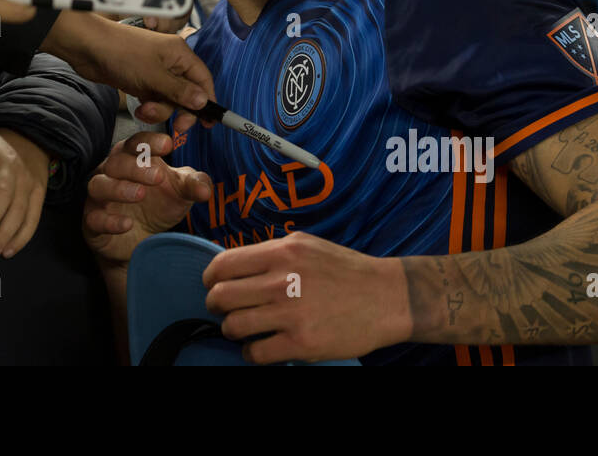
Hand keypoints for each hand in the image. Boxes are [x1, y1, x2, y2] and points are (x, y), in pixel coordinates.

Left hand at [44, 13, 213, 129]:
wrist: (87, 48)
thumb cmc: (122, 54)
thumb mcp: (154, 76)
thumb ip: (180, 91)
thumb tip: (204, 102)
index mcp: (180, 54)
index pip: (203, 80)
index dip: (209, 101)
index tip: (209, 123)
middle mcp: (171, 62)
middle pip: (188, 93)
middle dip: (181, 110)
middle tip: (177, 126)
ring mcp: (155, 72)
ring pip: (170, 99)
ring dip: (161, 109)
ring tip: (145, 109)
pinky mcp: (141, 80)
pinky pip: (154, 99)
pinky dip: (149, 106)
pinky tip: (139, 108)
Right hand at [82, 131, 211, 267]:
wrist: (141, 242)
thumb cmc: (158, 205)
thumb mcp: (180, 193)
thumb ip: (193, 185)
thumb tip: (204, 189)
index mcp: (132, 158)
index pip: (136, 142)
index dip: (149, 141)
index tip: (168, 144)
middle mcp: (110, 173)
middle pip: (116, 161)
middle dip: (136, 166)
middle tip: (158, 176)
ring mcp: (99, 197)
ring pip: (98, 185)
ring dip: (119, 188)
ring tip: (140, 194)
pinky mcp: (92, 222)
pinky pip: (94, 218)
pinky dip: (109, 220)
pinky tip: (128, 224)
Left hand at [203, 231, 409, 362]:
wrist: (386, 297)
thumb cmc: (345, 270)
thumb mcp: (306, 245)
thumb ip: (271, 253)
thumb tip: (235, 266)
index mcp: (282, 252)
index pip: (223, 265)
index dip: (211, 279)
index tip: (214, 287)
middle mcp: (282, 280)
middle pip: (221, 297)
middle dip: (216, 306)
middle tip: (225, 311)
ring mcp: (291, 313)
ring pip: (233, 326)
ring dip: (232, 330)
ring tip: (244, 330)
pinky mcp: (301, 344)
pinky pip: (255, 353)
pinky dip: (251, 353)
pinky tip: (261, 347)